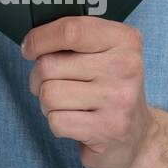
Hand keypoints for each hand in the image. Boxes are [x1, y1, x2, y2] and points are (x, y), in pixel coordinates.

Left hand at [22, 16, 157, 167]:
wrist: (138, 136)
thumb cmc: (109, 90)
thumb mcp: (103, 54)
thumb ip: (73, 41)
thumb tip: (32, 41)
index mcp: (124, 40)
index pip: (71, 30)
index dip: (40, 39)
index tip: (29, 49)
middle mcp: (125, 66)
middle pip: (50, 64)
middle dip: (39, 77)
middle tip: (52, 84)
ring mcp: (118, 99)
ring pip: (49, 94)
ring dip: (47, 103)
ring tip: (66, 106)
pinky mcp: (108, 128)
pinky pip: (56, 121)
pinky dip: (57, 124)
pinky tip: (76, 122)